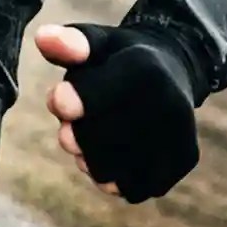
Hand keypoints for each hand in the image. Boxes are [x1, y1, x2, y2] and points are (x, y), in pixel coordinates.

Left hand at [35, 23, 205, 202]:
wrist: (173, 70)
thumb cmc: (118, 57)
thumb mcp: (94, 42)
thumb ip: (69, 44)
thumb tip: (42, 38)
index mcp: (144, 69)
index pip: (92, 101)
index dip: (67, 104)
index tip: (58, 100)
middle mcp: (170, 105)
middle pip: (94, 142)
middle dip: (73, 135)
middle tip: (70, 123)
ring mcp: (180, 136)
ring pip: (108, 173)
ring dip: (90, 159)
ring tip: (93, 138)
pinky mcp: (184, 161)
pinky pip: (131, 188)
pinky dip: (114, 177)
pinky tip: (114, 154)